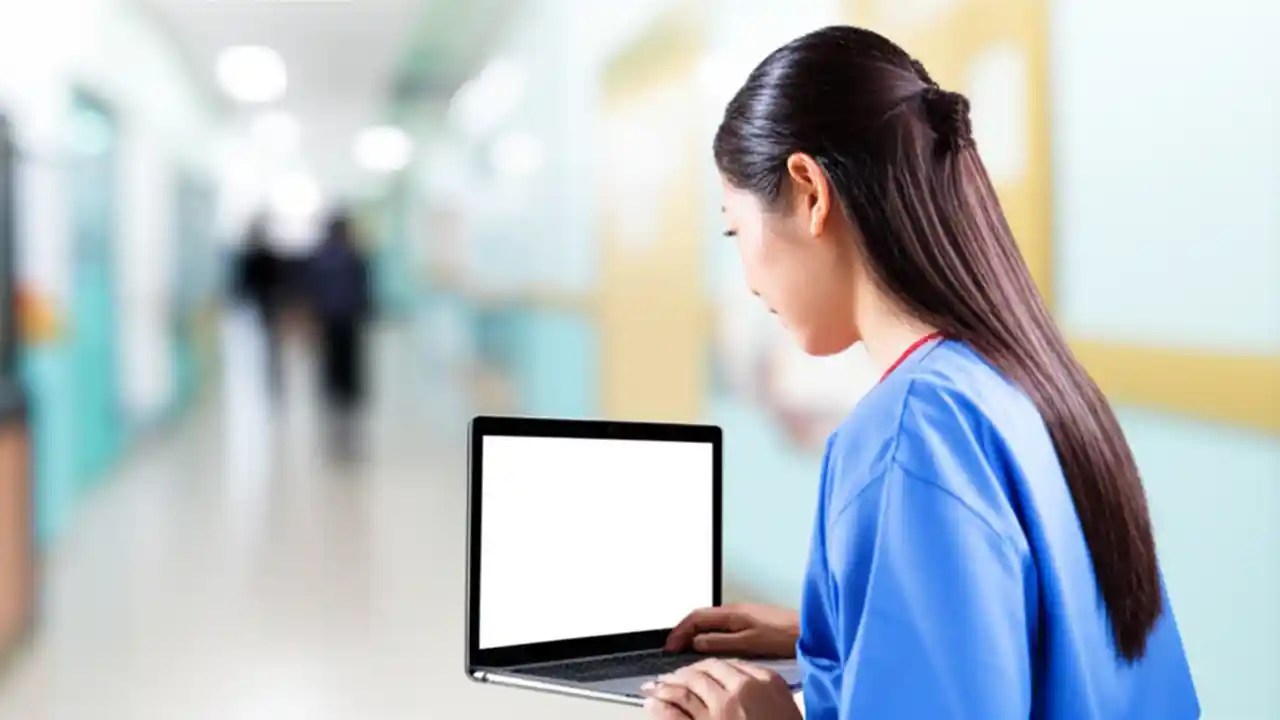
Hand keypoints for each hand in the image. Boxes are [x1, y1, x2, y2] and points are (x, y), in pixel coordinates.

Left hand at [642, 659, 800, 719]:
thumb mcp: (785, 709)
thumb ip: (764, 693)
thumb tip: (740, 686)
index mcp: (765, 682)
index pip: (729, 664)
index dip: (709, 668)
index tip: (701, 671)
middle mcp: (741, 691)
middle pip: (704, 671)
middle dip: (686, 674)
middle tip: (674, 678)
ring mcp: (721, 710)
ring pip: (685, 687)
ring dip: (667, 686)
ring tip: (656, 688)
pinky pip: (674, 712)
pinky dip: (661, 706)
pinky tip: (654, 704)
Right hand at [665, 604, 798, 657]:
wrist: (806, 629)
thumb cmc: (782, 635)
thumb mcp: (747, 643)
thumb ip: (720, 642)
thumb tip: (697, 642)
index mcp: (731, 613)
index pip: (695, 617)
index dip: (679, 631)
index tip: (669, 645)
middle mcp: (734, 609)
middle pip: (700, 616)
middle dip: (683, 630)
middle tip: (673, 646)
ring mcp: (742, 613)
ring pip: (710, 620)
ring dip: (695, 631)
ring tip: (686, 647)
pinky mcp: (749, 619)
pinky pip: (720, 624)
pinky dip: (708, 632)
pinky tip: (709, 644)